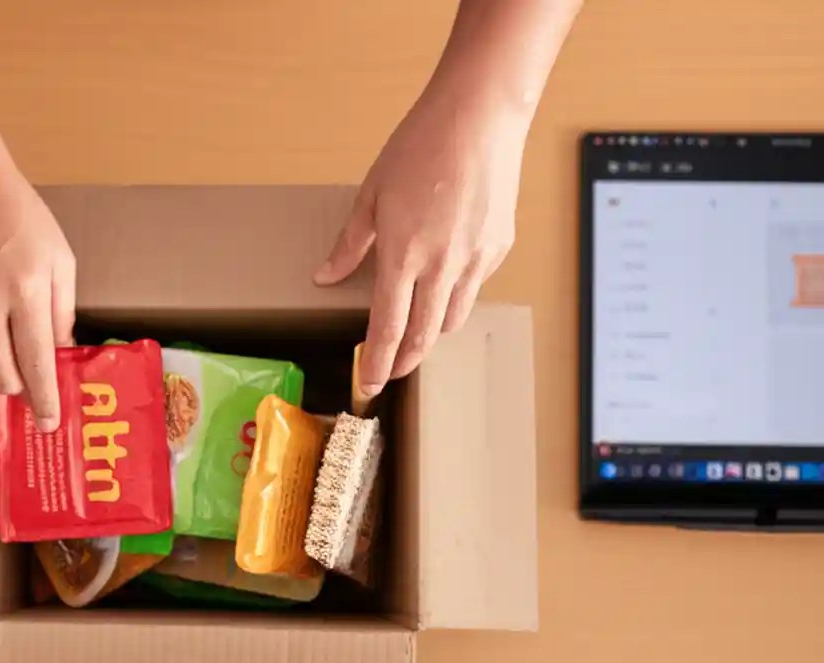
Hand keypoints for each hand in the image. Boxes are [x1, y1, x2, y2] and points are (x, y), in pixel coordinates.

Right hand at [0, 159, 74, 431]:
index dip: (44, 399)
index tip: (50, 423)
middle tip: (28, 392)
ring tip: (1, 327)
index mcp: (27, 291)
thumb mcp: (60, 258)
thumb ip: (62, 310)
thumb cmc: (20, 215)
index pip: (37, 364)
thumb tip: (59, 356)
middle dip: (16, 390)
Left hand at [314, 89, 527, 395]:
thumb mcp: (371, 195)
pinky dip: (456, 295)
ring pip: (453, 317)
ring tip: (416, 332)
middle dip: (406, 361)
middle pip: (425, 336)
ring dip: (432, 332)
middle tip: (392, 372)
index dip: (378, 362)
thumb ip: (349, 244)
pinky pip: (475, 286)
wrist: (479, 118)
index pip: (388, 327)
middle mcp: (443, 266)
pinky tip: (444, 283)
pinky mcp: (498, 247)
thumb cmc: (419, 148)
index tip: (370, 385)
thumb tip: (325, 276)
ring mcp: (476, 259)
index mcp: (403, 255)